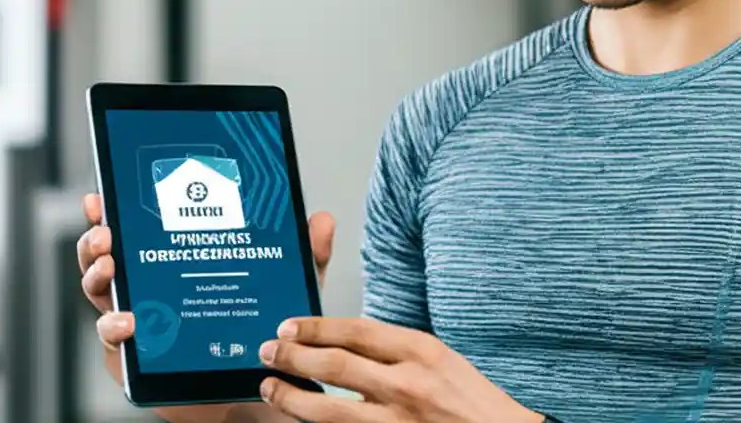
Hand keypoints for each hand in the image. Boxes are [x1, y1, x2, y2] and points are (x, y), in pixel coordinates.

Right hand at [78, 193, 336, 422]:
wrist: (256, 390)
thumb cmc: (264, 331)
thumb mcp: (288, 289)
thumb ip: (306, 256)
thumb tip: (322, 220)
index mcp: (174, 261)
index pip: (138, 229)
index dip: (114, 211)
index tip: (102, 195)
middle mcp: (148, 287)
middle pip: (105, 256)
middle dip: (96, 239)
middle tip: (106, 233)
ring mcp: (138, 320)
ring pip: (99, 293)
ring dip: (97, 276)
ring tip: (111, 267)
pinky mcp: (136, 357)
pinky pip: (112, 340)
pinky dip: (114, 326)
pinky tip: (129, 321)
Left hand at [257, 317, 543, 422]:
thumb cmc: (473, 402)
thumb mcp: (441, 360)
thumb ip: (398, 351)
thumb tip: (346, 341)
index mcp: (422, 351)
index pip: (355, 331)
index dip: (315, 327)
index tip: (288, 326)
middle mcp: (407, 385)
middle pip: (334, 367)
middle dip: (293, 358)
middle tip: (267, 351)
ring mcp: (397, 422)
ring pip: (327, 412)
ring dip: (291, 398)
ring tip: (269, 388)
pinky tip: (300, 420)